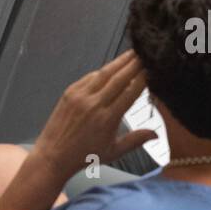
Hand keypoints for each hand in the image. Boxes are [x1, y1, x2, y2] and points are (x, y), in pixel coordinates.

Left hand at [27, 50, 155, 180]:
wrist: (54, 154)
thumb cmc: (85, 156)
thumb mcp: (113, 151)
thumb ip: (136, 140)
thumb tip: (156, 134)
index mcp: (108, 119)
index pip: (130, 93)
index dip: (142, 79)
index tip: (152, 69)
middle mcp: (95, 104)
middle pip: (119, 78)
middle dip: (133, 64)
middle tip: (145, 53)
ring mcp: (81, 96)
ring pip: (104, 73)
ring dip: (119, 62)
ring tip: (131, 53)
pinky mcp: (70, 92)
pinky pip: (89, 77)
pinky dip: (102, 71)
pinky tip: (111, 67)